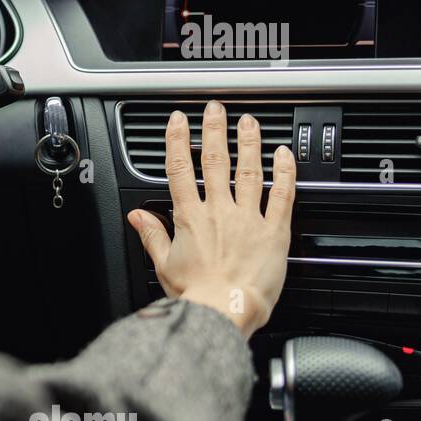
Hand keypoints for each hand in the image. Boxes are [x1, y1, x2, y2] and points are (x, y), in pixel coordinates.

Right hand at [127, 101, 294, 339]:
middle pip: (215, 161)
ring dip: (248, 142)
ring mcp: (248, 218)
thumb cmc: (196, 295)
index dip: (178, 141)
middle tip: (216, 109)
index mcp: (189, 218)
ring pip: (248, 171)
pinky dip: (284, 172)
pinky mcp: (273, 231)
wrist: (225, 312)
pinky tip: (283, 154)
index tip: (179, 122)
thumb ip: (152, 236)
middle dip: (214, 131)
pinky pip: (282, 195)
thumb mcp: (164, 265)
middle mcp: (219, 211)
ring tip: (249, 122)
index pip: (180, 169)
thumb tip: (137, 217)